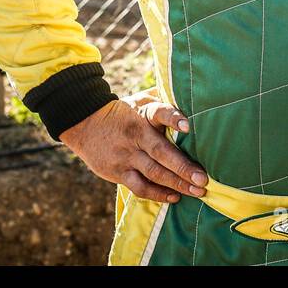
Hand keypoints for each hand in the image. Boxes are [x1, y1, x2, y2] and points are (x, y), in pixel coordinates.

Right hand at [59, 90, 208, 203]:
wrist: (84, 124)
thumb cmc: (122, 111)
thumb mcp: (139, 99)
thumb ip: (161, 98)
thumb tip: (185, 91)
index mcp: (143, 115)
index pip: (159, 113)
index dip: (174, 118)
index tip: (188, 126)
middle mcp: (135, 136)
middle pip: (161, 152)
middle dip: (184, 167)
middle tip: (203, 179)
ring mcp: (125, 156)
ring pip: (153, 174)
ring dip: (176, 184)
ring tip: (197, 191)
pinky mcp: (118, 172)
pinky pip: (140, 187)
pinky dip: (158, 194)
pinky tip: (174, 197)